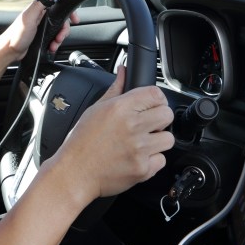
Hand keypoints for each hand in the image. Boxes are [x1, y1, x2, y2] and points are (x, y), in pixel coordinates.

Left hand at [0, 0, 78, 60]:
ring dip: (59, 38)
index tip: (74, 19)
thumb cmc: (16, 35)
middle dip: (64, 30)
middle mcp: (41, 17)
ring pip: (58, 30)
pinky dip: (55, 43)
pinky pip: (54, 38)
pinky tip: (51, 47)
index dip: (68, 12)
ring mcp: (42, 27)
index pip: (58, 6)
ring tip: (54, 44)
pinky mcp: (42, 36)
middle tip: (60, 37)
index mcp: (39, 10)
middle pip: (61, 20)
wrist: (10, 51)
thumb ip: (39, 4)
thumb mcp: (29, 18)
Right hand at [49, 66, 174, 201]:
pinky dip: (152, 161)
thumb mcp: (95, 109)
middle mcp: (132, 126)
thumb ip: (115, 89)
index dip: (156, 99)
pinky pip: (161, 160)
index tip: (151, 106)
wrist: (75, 172)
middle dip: (159, 119)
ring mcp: (139, 149)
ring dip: (158, 141)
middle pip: (167, 114)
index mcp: (120, 108)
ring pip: (168, 138)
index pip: (156, 94)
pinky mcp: (143, 169)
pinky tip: (137, 158)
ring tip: (142, 144)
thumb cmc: (81, 142)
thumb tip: (124, 72)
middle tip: (147, 126)